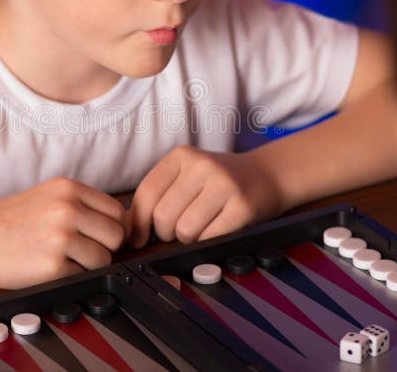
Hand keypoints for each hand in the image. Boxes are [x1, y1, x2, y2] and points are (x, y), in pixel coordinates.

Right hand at [0, 177, 125, 288]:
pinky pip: (83, 276)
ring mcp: (61, 238)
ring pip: (103, 258)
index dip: (112, 227)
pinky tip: (51, 268)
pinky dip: (71, 277)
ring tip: (65, 260)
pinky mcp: (53, 267)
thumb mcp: (46, 196)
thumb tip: (117, 222)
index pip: (116, 210)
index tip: (101, 236)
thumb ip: (79, 204)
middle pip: (116, 235)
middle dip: (106, 247)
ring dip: (89, 265)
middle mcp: (67, 209)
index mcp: (67, 188)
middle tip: (86, 251)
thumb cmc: (5, 221)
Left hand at [127, 146, 279, 247]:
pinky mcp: (242, 206)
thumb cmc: (220, 180)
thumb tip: (130, 226)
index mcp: (181, 156)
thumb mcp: (187, 174)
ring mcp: (223, 184)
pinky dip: (207, 240)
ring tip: (200, 226)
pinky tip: (215, 228)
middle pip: (163, 216)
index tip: (137, 238)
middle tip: (178, 230)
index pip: (147, 193)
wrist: (267, 175)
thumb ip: (160, 193)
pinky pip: (209, 237)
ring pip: (185, 230)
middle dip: (166, 233)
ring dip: (187, 238)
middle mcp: (202, 166)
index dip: (137, 222)